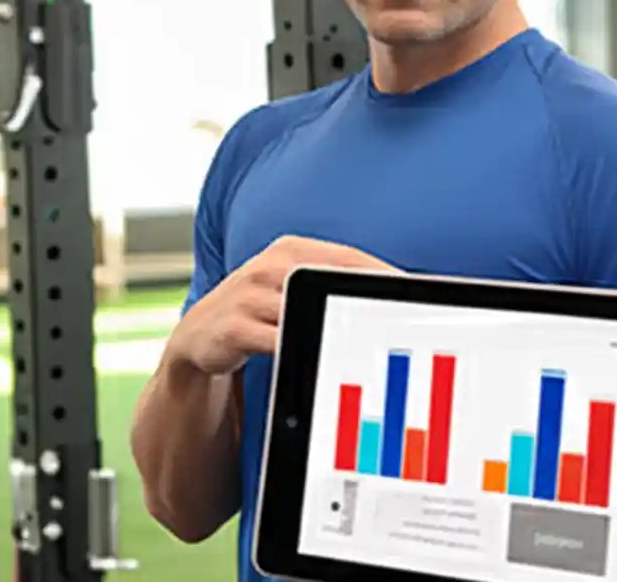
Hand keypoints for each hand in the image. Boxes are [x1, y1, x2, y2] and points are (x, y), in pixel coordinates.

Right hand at [169, 235, 397, 375]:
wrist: (199, 337)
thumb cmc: (257, 313)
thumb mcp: (288, 289)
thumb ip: (328, 287)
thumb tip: (390, 298)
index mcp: (290, 250)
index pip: (349, 258)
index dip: (385, 275)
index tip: (417, 294)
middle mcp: (271, 266)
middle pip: (332, 280)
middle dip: (368, 302)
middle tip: (401, 324)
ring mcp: (250, 295)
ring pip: (306, 309)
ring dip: (339, 329)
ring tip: (372, 346)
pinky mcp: (235, 327)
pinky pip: (278, 341)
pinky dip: (304, 351)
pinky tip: (328, 366)